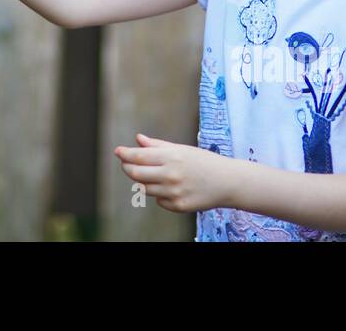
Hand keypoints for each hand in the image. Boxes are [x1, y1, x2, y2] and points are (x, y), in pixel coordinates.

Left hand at [114, 132, 234, 213]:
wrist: (227, 182)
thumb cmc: (203, 161)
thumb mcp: (181, 149)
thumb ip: (157, 145)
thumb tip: (138, 139)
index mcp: (171, 158)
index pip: (139, 157)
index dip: (125, 154)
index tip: (118, 151)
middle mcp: (171, 175)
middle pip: (136, 174)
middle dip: (127, 168)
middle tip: (126, 163)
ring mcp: (174, 193)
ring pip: (145, 189)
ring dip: (143, 182)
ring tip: (152, 174)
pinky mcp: (178, 206)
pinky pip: (159, 200)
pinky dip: (159, 193)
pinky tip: (170, 187)